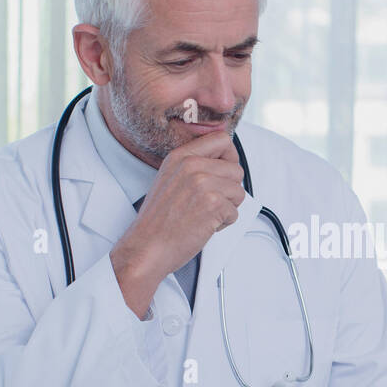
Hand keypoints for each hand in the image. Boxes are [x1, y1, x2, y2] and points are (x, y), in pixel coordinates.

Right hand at [111, 132, 244, 316]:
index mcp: (180, 156)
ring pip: (239, 192)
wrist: (147, 247)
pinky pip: (235, 212)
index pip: (221, 139)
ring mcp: (203, 183)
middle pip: (236, 169)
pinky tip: (203, 226)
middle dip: (230, 190)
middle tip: (210, 203)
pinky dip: (223, 223)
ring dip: (228, 208)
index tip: (224, 172)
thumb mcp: (169, 180)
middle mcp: (192, 166)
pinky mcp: (213, 204)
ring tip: (205, 215)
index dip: (230, 157)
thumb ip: (193, 166)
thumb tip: (224, 162)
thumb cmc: (158, 222)